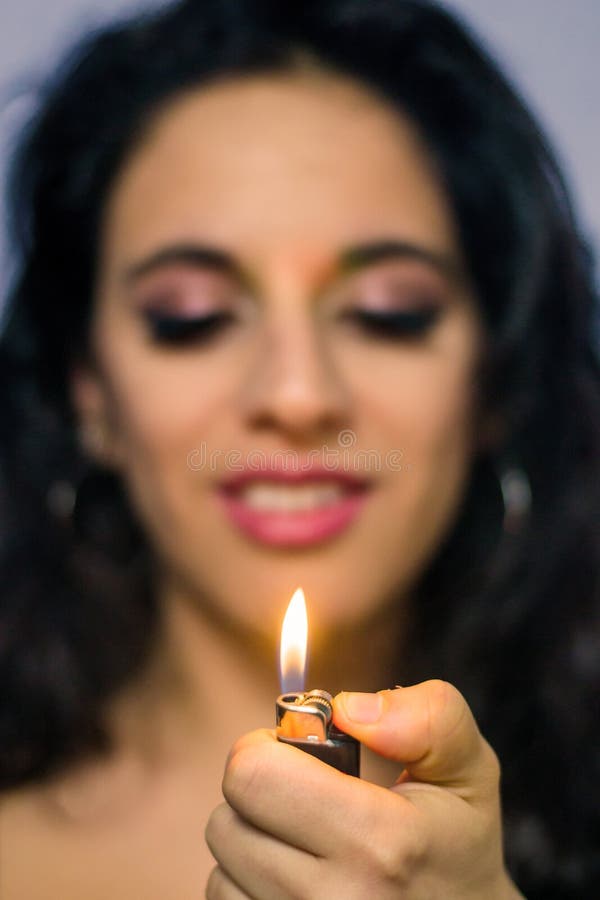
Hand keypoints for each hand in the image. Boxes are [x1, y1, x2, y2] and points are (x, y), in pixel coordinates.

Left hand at [205, 680, 523, 898]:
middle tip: (303, 801)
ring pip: (220, 870)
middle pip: (225, 823)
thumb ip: (426, 717)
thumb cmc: (456, 843)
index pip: (252, 775)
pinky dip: (250, 890)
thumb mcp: (466, 768)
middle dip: (258, 798)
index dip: (265, 749)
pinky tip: (296, 885)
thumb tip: (348, 709)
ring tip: (308, 849)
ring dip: (253, 849)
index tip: (297, 755)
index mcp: (382, 842)